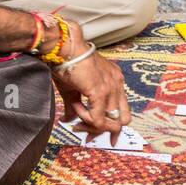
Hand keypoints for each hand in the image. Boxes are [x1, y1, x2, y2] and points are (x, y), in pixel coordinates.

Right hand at [49, 22, 129, 137]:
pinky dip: (85, 117)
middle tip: (88, 136)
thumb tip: (69, 121)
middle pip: (121, 120)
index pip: (122, 111)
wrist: (63, 47)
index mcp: (114, 81)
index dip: (110, 127)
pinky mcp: (101, 91)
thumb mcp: (73, 89)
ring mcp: (111, 87)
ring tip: (76, 116)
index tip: (95, 136)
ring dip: (91, 124)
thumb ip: (74, 107)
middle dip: (105, 131)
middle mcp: (117, 84)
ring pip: (110, 121)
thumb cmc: (67, 63)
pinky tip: (76, 107)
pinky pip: (97, 117)